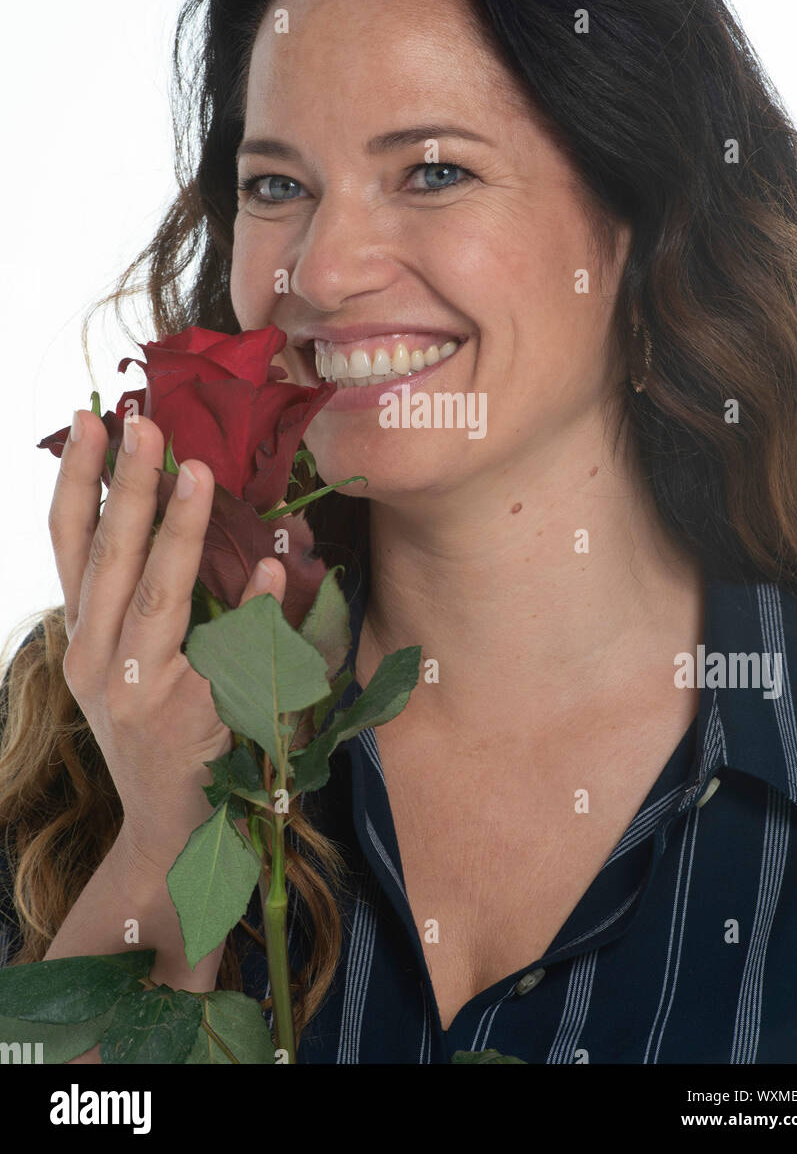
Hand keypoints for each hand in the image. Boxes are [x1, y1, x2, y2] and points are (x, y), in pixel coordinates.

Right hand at [49, 408, 287, 876]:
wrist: (166, 831)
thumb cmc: (150, 730)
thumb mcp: (117, 663)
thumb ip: (129, 596)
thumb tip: (159, 504)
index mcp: (79, 637)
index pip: (67, 545)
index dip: (77, 482)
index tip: (88, 421)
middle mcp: (96, 660)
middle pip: (108, 559)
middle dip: (126, 484)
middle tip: (142, 421)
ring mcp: (141, 693)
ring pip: (157, 597)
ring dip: (179, 530)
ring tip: (200, 470)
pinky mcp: (191, 720)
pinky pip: (229, 652)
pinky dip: (253, 608)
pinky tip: (274, 565)